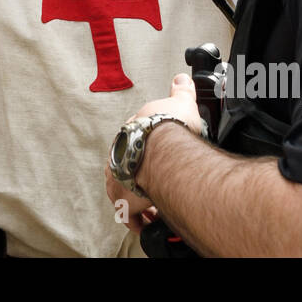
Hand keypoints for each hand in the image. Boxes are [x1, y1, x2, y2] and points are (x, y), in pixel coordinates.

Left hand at [105, 74, 202, 233]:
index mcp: (132, 130)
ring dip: (140, 202)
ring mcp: (119, 177)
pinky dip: (140, 220)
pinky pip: (129, 215)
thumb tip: (182, 79)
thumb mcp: (180, 103)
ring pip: (124, 193)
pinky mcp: (124, 199)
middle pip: (126, 168)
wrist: (165, 150)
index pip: (134, 141)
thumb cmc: (172, 128)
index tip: (156, 160)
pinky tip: (153, 222)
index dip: (146, 152)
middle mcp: (120, 153)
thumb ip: (181, 92)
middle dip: (141, 179)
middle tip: (156, 188)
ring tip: (155, 210)